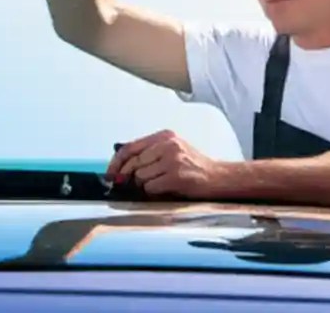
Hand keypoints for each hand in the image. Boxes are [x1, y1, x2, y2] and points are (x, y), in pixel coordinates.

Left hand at [106, 129, 230, 198]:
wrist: (219, 177)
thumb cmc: (194, 166)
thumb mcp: (172, 150)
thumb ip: (150, 153)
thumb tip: (121, 166)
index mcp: (164, 136)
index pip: (130, 147)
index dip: (116, 162)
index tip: (110, 173)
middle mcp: (168, 145)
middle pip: (133, 163)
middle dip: (127, 177)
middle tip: (126, 184)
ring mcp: (172, 160)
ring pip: (140, 176)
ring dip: (144, 185)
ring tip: (158, 185)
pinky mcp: (176, 176)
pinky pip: (150, 187)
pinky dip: (153, 192)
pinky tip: (165, 190)